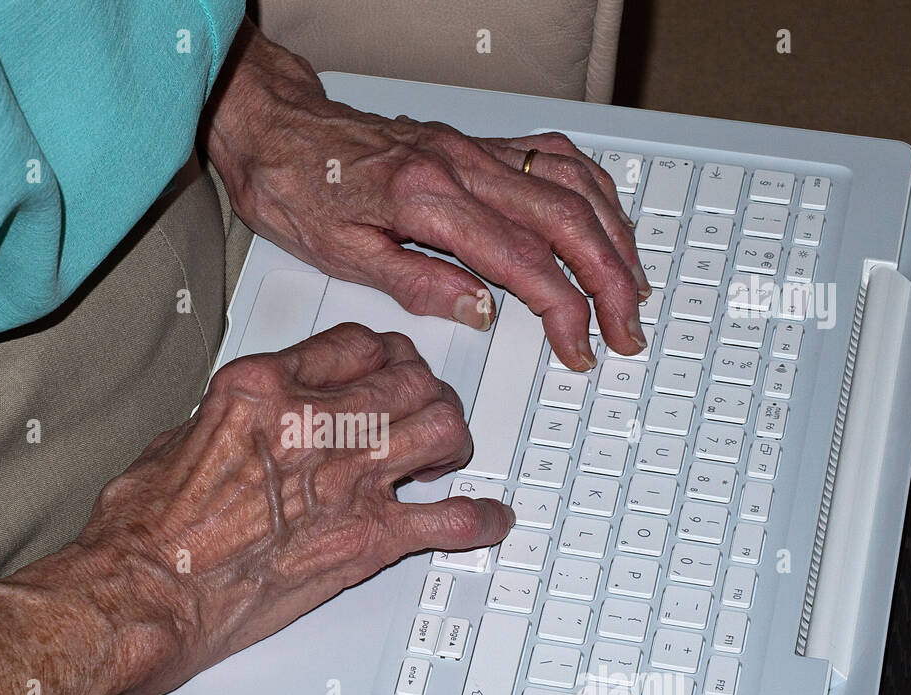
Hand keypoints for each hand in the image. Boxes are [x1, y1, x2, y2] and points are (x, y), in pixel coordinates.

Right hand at [72, 324, 513, 694]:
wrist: (146, 594)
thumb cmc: (145, 530)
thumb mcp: (180, 437)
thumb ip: (235, 417)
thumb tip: (261, 419)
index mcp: (262, 389)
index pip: (354, 343)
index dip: (384, 352)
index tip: (390, 364)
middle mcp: (312, 423)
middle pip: (408, 377)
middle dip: (423, 390)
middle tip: (422, 409)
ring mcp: (345, 480)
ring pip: (441, 427)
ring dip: (452, 440)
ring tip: (445, 457)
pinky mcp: (365, 540)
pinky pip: (450, 521)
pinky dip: (478, 522)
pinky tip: (486, 520)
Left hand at [206, 20, 649, 371]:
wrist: (278, 131)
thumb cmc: (299, 190)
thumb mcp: (342, 255)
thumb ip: (418, 283)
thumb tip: (482, 310)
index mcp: (429, 201)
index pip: (524, 262)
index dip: (565, 310)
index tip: (580, 347)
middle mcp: (461, 166)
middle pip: (567, 221)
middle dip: (610, 281)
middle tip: (626, 328)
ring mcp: (473, 148)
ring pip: (572, 184)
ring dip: (613, 236)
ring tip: (631, 283)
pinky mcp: (474, 142)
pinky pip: (553, 155)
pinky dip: (592, 189)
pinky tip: (605, 217)